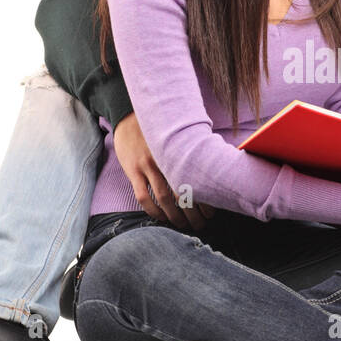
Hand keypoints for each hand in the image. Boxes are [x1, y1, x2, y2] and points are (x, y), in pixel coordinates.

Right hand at [112, 112, 214, 230]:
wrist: (129, 115)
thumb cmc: (159, 128)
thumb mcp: (179, 134)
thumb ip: (191, 151)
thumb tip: (212, 170)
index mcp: (180, 151)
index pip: (197, 182)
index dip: (206, 201)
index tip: (211, 213)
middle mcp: (166, 159)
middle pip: (183, 193)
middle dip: (193, 214)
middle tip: (200, 226)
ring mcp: (147, 165)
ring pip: (164, 198)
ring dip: (175, 216)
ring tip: (183, 226)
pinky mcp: (132, 170)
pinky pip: (143, 197)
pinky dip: (153, 211)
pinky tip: (161, 218)